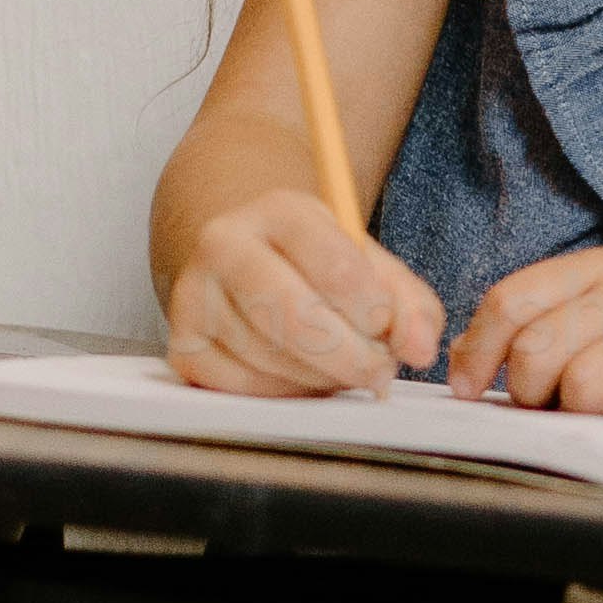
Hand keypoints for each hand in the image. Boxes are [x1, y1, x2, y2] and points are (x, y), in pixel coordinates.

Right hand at [167, 191, 439, 395]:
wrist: (245, 257)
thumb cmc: (316, 265)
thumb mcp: (370, 266)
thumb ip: (411, 306)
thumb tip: (420, 350)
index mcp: (281, 210)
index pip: (338, 268)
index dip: (375, 313)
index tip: (386, 328)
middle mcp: (225, 243)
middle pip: (295, 318)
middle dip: (350, 358)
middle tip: (376, 370)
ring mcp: (193, 293)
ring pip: (271, 359)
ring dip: (319, 377)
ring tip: (335, 364)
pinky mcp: (182, 342)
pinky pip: (242, 387)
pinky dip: (281, 391)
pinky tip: (295, 372)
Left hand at [450, 250, 602, 423]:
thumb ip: (540, 321)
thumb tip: (463, 354)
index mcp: (602, 267)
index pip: (513, 300)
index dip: (479, 350)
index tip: (469, 387)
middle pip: (539, 349)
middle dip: (529, 391)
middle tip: (551, 403)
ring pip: (582, 385)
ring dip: (582, 412)